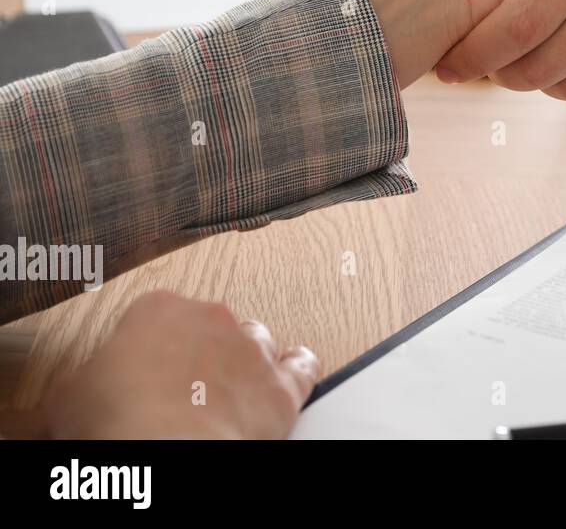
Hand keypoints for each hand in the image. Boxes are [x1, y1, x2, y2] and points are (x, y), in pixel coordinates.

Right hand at [41, 291, 319, 438]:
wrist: (166, 450)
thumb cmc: (118, 421)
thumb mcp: (70, 395)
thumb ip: (84, 378)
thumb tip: (80, 390)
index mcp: (158, 309)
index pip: (156, 315)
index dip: (149, 346)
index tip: (142, 367)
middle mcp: (213, 319)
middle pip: (210, 326)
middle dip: (198, 352)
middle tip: (178, 388)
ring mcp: (252, 350)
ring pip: (256, 342)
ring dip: (243, 362)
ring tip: (224, 391)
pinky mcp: (282, 386)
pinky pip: (302, 367)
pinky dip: (299, 369)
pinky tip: (295, 370)